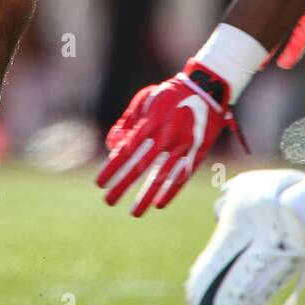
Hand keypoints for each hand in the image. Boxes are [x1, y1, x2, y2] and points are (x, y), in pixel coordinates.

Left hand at [96, 61, 233, 215]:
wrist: (205, 91)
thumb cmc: (169, 95)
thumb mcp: (145, 100)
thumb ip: (127, 122)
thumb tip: (113, 144)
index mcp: (150, 123)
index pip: (125, 151)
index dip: (111, 168)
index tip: (99, 182)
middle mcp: (165, 137)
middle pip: (140, 167)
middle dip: (122, 186)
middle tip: (108, 201)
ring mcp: (182, 147)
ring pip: (161, 177)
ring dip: (145, 196)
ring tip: (134, 213)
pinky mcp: (197, 154)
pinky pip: (182, 176)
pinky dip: (170, 191)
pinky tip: (159, 204)